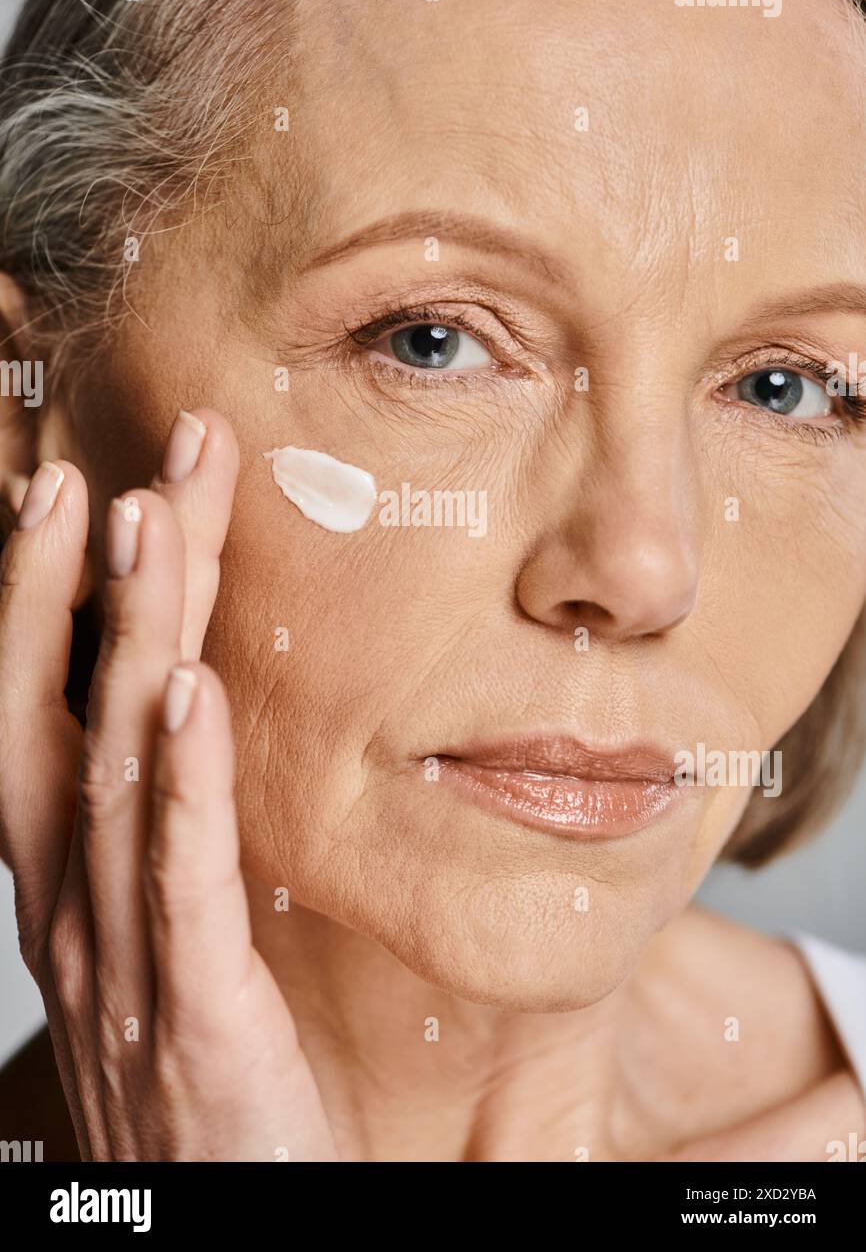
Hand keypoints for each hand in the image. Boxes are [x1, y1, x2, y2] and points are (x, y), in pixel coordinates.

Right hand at [0, 409, 337, 1160]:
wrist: (221, 1227)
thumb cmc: (198, 1083)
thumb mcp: (162, 948)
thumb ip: (165, 841)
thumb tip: (185, 731)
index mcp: (68, 884)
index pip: (50, 711)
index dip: (59, 598)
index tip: (96, 487)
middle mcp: (73, 904)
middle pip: (60, 709)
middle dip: (86, 578)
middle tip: (136, 461)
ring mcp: (121, 957)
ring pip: (112, 765)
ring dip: (129, 635)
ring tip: (151, 522)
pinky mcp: (192, 1008)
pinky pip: (180, 875)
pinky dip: (180, 777)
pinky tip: (188, 690)